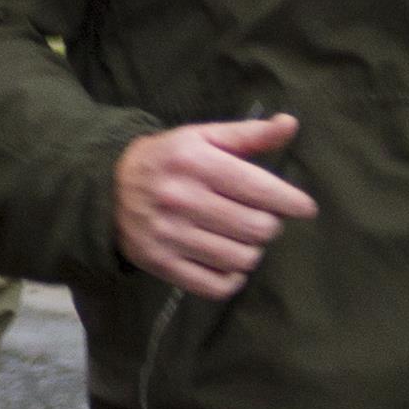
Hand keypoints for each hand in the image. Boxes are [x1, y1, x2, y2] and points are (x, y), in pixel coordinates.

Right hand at [114, 113, 314, 295]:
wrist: (104, 188)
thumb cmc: (166, 160)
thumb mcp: (201, 137)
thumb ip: (248, 135)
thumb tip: (290, 123)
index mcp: (195, 162)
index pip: (259, 188)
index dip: (291, 201)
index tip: (304, 207)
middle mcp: (182, 199)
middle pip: (256, 228)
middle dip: (268, 225)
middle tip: (260, 218)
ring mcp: (169, 235)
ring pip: (241, 258)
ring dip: (251, 250)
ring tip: (241, 238)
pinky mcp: (161, 264)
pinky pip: (216, 286)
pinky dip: (232, 278)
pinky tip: (228, 262)